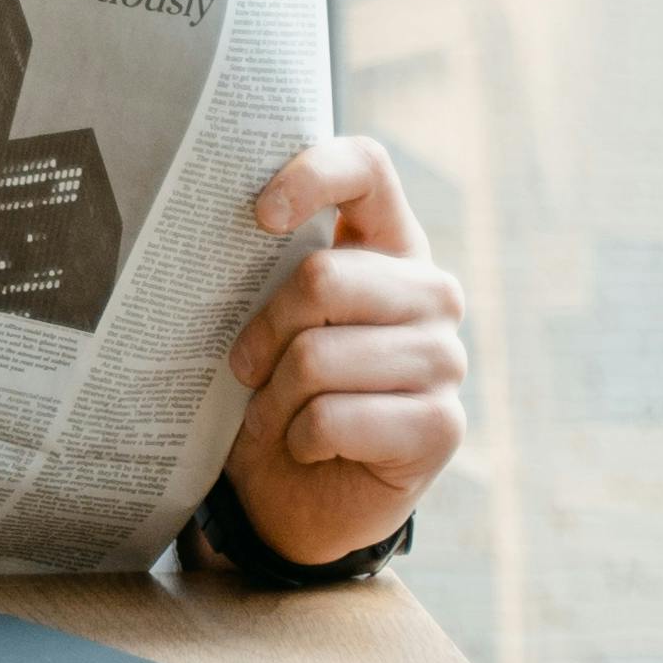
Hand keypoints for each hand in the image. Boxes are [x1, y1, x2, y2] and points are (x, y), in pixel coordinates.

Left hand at [217, 137, 466, 567]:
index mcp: (388, 244)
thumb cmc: (277, 388)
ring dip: (276, 398)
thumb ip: (268, 269)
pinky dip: (299, 439)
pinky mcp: (441, 426)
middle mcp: (430, 292)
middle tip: (247, 370)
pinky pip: (334, 418)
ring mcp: (446, 359)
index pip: (367, 170)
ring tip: (278, 415)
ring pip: (319, 358)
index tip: (261, 214)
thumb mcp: (269, 321)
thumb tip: (216, 231)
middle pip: (324, 278)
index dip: (313, 175)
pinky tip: (309, 447)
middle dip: (264, 332)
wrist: (297, 493)